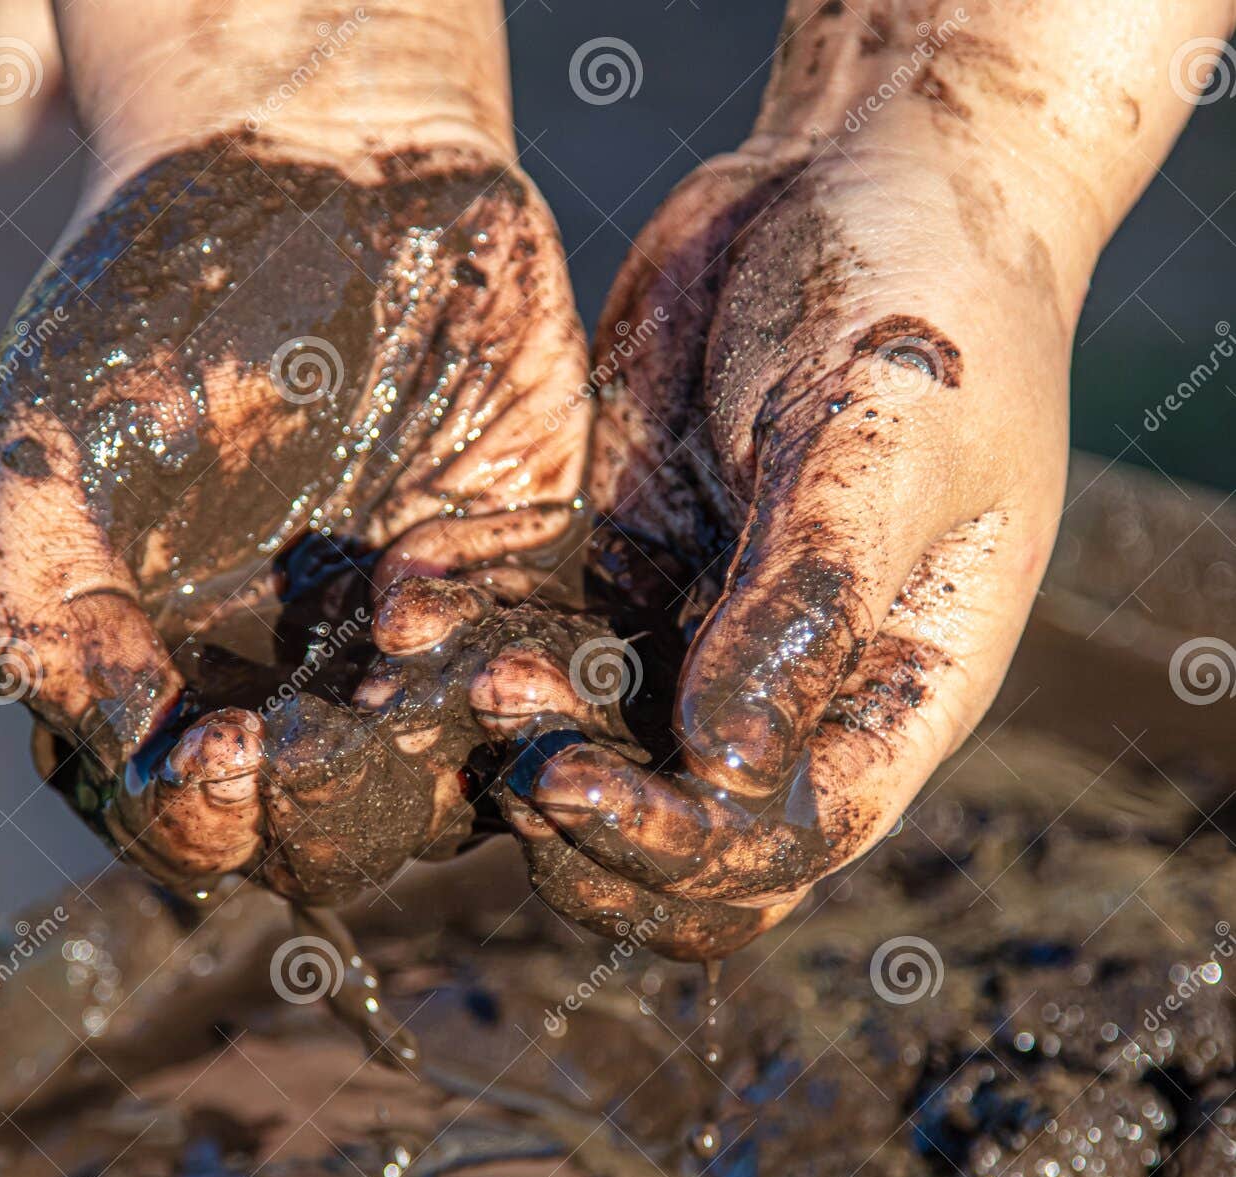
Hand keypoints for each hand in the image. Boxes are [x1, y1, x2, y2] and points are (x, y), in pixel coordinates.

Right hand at [0, 131, 590, 904]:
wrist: (324, 159)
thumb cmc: (165, 299)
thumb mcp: (61, 445)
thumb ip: (60, 612)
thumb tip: (138, 764)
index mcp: (174, 686)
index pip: (189, 825)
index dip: (199, 820)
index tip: (216, 754)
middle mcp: (299, 695)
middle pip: (326, 835)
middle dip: (320, 806)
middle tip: (314, 742)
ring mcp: (418, 653)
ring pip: (448, 780)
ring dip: (430, 752)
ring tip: (411, 674)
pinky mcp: (525, 589)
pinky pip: (548, 679)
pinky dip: (522, 672)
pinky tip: (465, 608)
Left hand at [478, 0, 1231, 961]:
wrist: (864, 174)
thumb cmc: (926, 298)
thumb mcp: (879, 445)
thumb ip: (805, 607)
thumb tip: (725, 772)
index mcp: (892, 687)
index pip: (789, 835)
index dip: (677, 844)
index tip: (566, 786)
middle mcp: (793, 687)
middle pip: (685, 835)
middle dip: (583, 828)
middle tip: (498, 761)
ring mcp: (698, 632)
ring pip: (592, 743)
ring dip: (504, 726)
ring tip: (420, 658)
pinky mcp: (621, 567)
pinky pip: (537, 627)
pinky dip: (472, 618)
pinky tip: (409, 588)